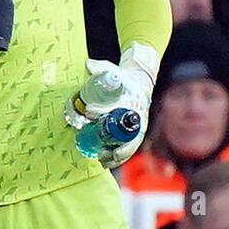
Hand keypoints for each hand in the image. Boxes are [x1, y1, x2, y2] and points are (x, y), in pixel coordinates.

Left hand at [65, 41, 159, 169]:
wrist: (140, 83)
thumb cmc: (124, 78)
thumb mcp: (113, 70)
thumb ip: (100, 67)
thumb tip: (88, 65)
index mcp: (130, 100)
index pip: (114, 107)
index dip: (99, 110)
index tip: (88, 112)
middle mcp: (135, 116)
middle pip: (126, 134)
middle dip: (114, 144)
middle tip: (100, 150)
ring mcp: (136, 126)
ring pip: (128, 145)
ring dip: (116, 155)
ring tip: (102, 160)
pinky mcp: (135, 134)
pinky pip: (128, 148)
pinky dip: (118, 157)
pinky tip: (106, 163)